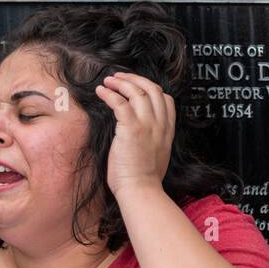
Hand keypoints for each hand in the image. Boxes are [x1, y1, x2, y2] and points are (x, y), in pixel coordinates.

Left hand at [96, 72, 174, 197]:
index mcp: (167, 131)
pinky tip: (100, 91)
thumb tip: (140, 133)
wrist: (141, 190)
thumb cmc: (143, 179)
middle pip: (152, 89)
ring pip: (137, 91)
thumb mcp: (157, 155)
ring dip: (120, 82)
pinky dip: (109, 93)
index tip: (135, 87)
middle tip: (118, 77)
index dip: (151, 89)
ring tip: (107, 81)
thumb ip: (153, 140)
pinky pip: (120, 101)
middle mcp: (160, 124)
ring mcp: (148, 124)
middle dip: (134, 79)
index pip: (166, 99)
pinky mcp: (132, 128)